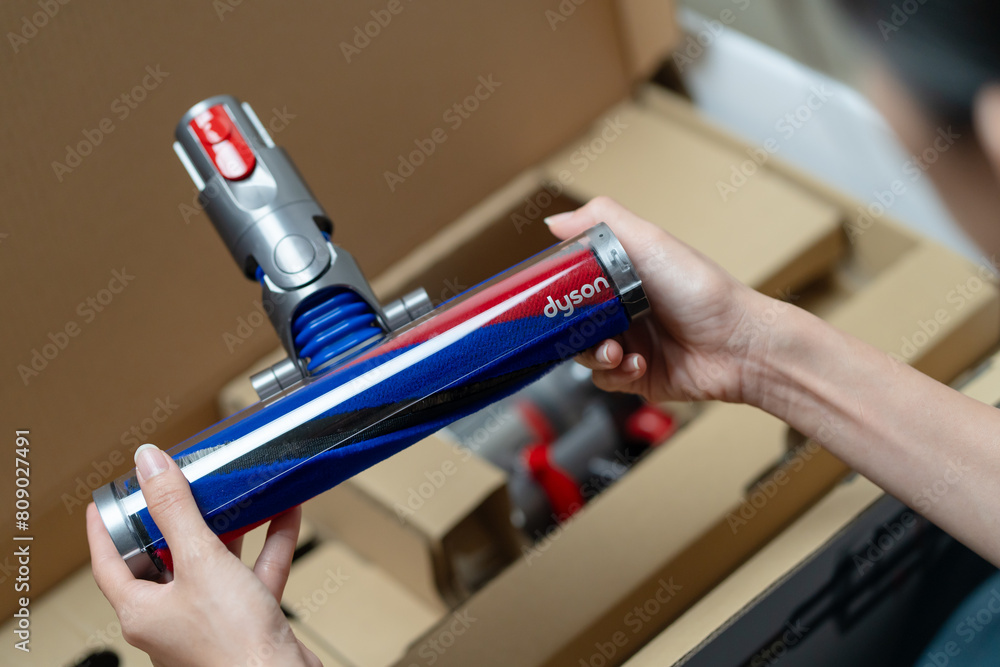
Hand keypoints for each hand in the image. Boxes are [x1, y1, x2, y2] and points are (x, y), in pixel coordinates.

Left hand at [87, 444, 321, 666]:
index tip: (107, 501)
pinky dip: (269, 545)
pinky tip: (285, 517)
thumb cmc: (232, 645)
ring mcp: (210, 620)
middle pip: (165, 559)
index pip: (108, 563)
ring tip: (235, 495)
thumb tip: (148, 465)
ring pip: (214, 565)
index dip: (104, 529)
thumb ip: (175, 510)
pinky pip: (254, 575)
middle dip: (177, 521)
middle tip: (180, 487)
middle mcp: (172, 617)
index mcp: (142, 610)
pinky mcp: (246, 621)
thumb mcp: (200, 561)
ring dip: (229, 529)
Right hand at [546, 196, 780, 404]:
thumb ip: (603, 222)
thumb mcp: (651, 242)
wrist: (740, 346)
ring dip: (593, 354)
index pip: (573, 282)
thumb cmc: (703, 290)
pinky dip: (615, 373)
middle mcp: (622, 309)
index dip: (557, 290)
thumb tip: (555, 220)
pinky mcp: (636, 375)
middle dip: (571, 329)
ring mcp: (629, 343)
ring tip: (615, 351)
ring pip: (583, 353)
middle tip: (583, 329)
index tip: (546, 297)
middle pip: (570, 321)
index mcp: (622, 276)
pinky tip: (637, 364)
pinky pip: (604, 380)